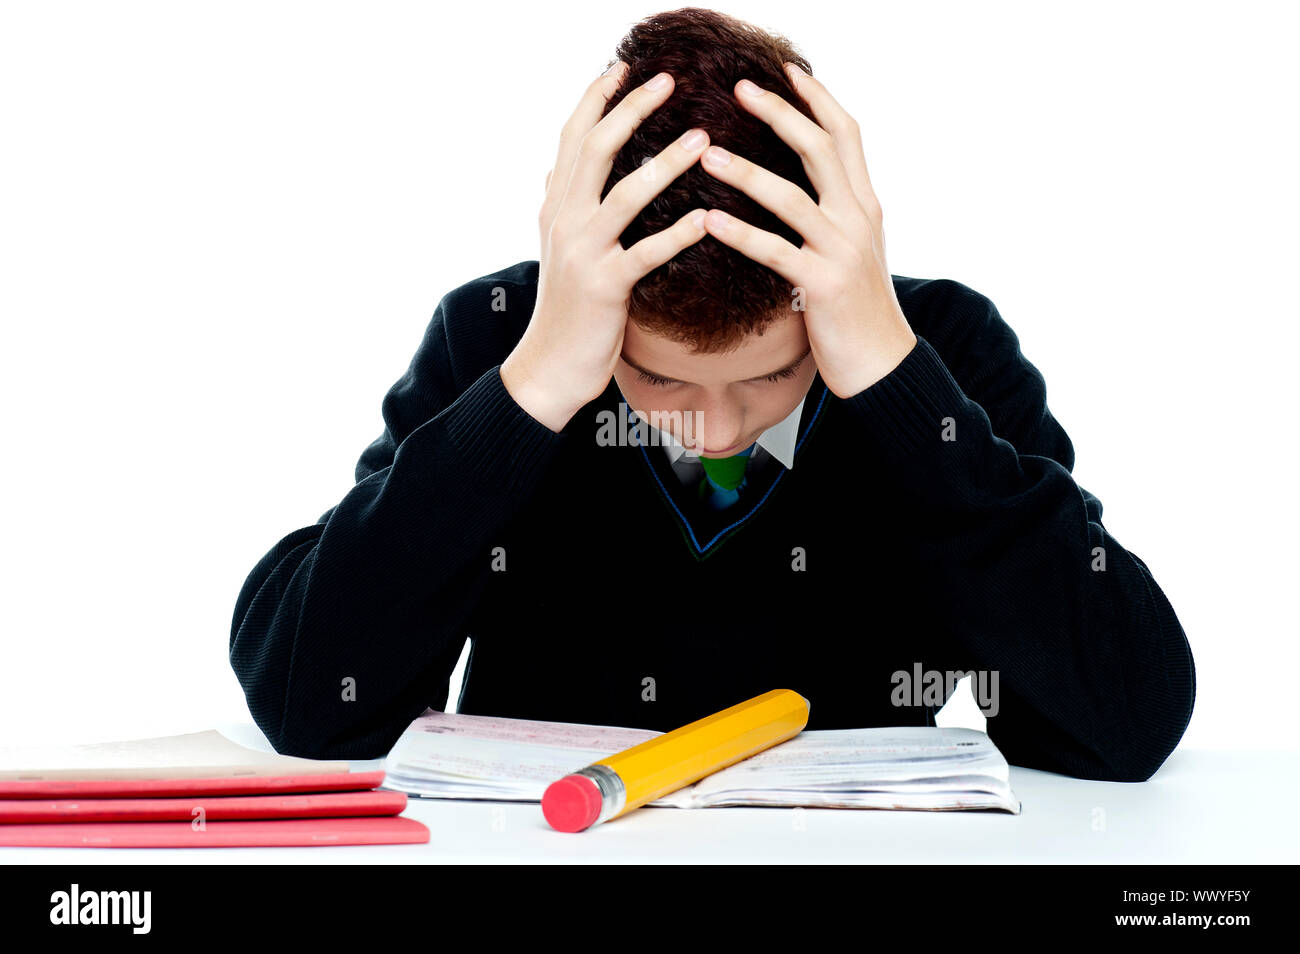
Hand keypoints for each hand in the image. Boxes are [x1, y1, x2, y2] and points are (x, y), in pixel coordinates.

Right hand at [501, 64, 711, 432]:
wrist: (549, 366)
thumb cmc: (566, 307)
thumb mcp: (556, 248)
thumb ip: (560, 205)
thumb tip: (554, 168)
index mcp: (556, 206)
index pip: (573, 138)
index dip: (597, 99)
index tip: (624, 67)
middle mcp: (563, 221)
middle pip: (596, 150)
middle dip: (631, 110)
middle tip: (668, 80)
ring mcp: (583, 253)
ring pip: (624, 195)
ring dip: (664, 163)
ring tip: (702, 138)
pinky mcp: (605, 288)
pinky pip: (645, 254)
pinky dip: (677, 235)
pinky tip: (706, 219)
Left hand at [694, 63, 917, 398]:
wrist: (881, 362)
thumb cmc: (855, 306)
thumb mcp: (851, 247)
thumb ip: (832, 210)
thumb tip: (805, 179)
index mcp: (864, 202)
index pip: (845, 134)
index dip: (817, 97)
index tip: (785, 69)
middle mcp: (858, 217)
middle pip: (820, 148)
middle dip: (780, 113)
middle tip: (738, 87)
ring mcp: (842, 250)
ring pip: (792, 198)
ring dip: (746, 173)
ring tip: (706, 154)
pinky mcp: (824, 286)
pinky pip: (776, 253)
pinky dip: (741, 235)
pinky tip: (710, 223)